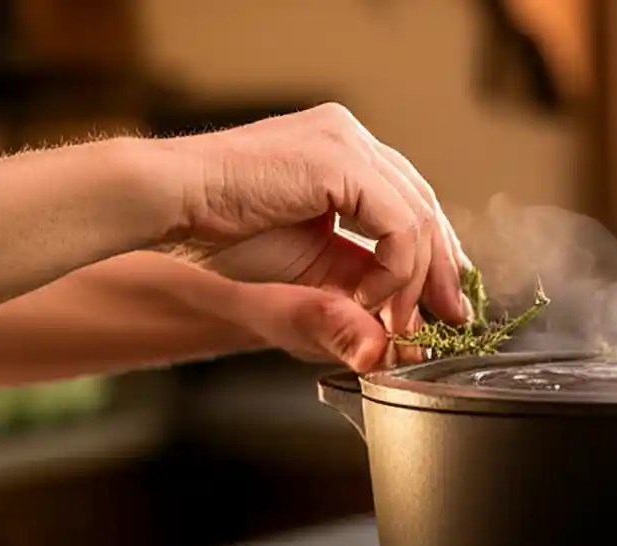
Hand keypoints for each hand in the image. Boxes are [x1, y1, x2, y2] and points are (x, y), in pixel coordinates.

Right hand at [160, 102, 470, 358]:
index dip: (436, 256)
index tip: (444, 305)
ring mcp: (347, 142)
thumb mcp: (305, 274)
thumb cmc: (219, 236)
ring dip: (417, 281)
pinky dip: (397, 270)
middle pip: (425, 206)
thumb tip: (396, 337)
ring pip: (420, 218)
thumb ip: (354, 293)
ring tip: (398, 323)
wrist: (166, 206)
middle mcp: (350, 138)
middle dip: (443, 271)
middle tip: (449, 321)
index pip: (411, 202)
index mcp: (341, 151)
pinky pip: (400, 224)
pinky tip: (369, 299)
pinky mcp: (339, 160)